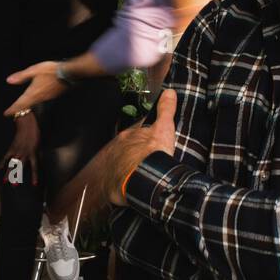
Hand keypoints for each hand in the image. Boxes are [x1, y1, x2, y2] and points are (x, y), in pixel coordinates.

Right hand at [0, 110, 39, 185]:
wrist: (27, 124)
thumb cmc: (35, 133)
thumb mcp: (39, 144)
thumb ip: (37, 153)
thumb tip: (38, 159)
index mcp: (33, 153)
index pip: (34, 167)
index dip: (34, 176)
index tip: (34, 184)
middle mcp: (25, 154)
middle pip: (20, 167)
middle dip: (17, 176)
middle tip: (14, 185)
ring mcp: (17, 151)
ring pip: (12, 164)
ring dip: (8, 173)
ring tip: (5, 181)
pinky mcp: (12, 147)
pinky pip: (6, 156)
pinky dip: (2, 162)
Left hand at [4, 60, 64, 116]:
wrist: (68, 73)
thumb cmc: (51, 71)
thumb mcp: (34, 70)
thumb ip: (21, 76)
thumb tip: (9, 81)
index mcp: (32, 92)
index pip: (20, 103)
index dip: (12, 109)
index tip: (6, 113)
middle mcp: (39, 97)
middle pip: (26, 106)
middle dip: (18, 110)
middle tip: (12, 113)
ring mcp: (46, 97)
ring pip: (33, 104)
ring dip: (26, 107)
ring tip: (21, 107)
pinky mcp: (52, 96)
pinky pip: (40, 101)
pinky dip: (34, 103)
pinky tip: (35, 99)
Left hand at [100, 88, 177, 206]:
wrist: (140, 180)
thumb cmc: (152, 155)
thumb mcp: (163, 129)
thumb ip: (165, 111)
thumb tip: (169, 92)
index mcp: (130, 134)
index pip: (137, 132)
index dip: (144, 136)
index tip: (152, 142)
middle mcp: (117, 146)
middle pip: (126, 147)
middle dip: (134, 151)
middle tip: (146, 159)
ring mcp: (112, 164)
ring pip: (120, 162)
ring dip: (127, 166)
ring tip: (139, 174)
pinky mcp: (109, 182)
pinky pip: (115, 179)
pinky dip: (121, 181)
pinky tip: (129, 187)